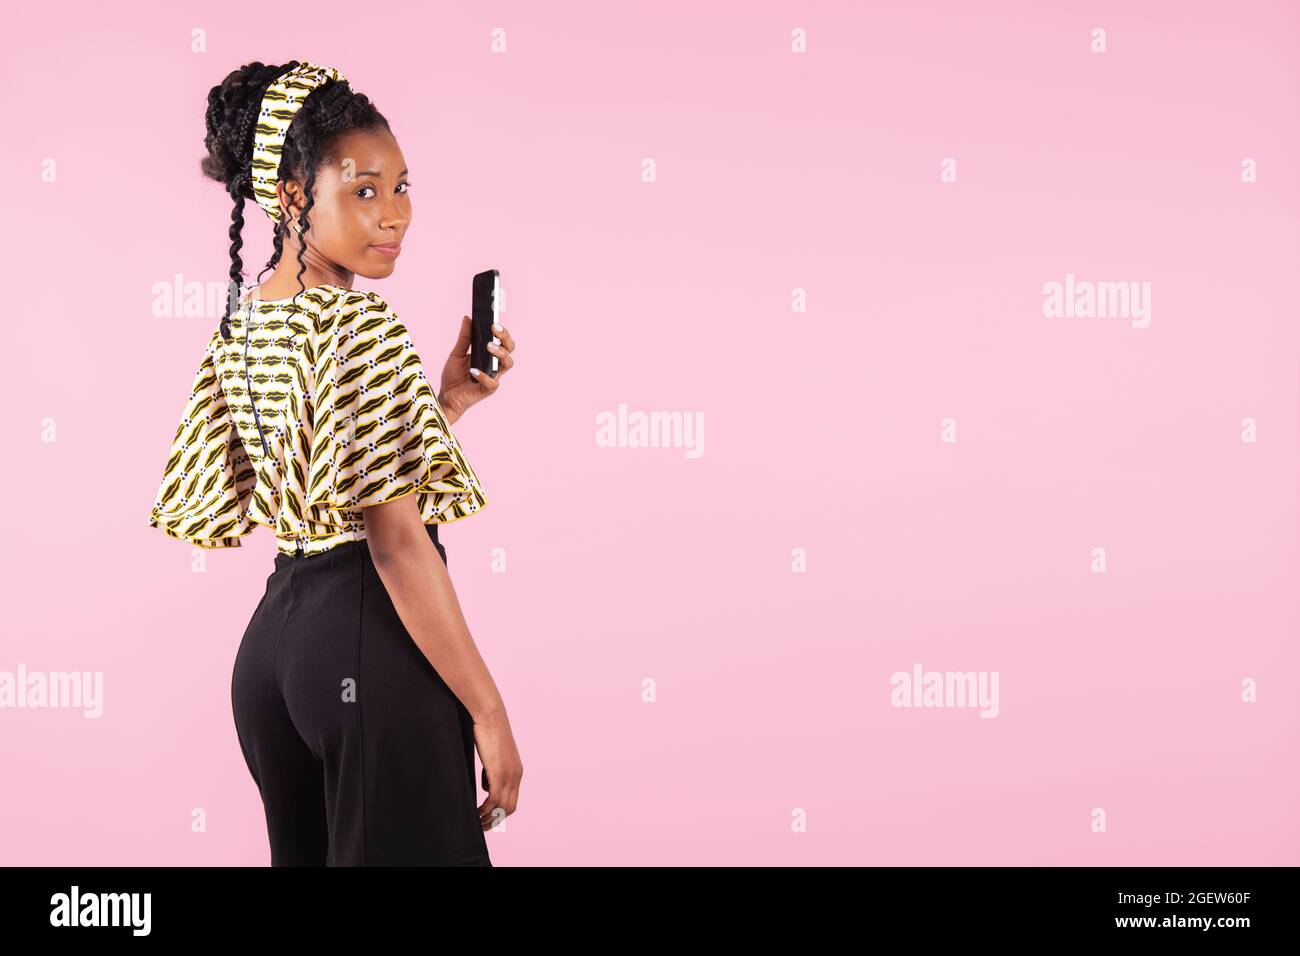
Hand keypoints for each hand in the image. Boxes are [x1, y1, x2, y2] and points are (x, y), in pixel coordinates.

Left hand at [437, 316, 515, 423]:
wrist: (446, 396)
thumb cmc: (453, 376)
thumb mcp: (457, 353)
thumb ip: (464, 338)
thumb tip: (468, 318)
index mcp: (489, 356)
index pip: (503, 342)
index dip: (502, 332)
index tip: (494, 322)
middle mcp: (494, 366)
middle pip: (510, 350)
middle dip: (505, 338)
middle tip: (494, 329)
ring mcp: (493, 377)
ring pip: (508, 364)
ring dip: (500, 353)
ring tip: (488, 346)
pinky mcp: (488, 390)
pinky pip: (493, 382)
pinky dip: (484, 375)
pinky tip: (473, 370)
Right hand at [473, 710, 522, 830]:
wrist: (489, 715)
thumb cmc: (487, 732)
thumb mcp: (492, 756)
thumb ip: (492, 771)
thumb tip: (486, 785)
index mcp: (517, 771)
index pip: (513, 800)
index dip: (501, 812)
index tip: (488, 819)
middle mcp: (516, 774)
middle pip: (510, 807)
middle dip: (496, 819)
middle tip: (482, 826)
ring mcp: (508, 773)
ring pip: (502, 805)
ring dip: (490, 817)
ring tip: (477, 821)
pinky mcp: (498, 771)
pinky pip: (494, 798)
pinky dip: (486, 809)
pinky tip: (477, 812)